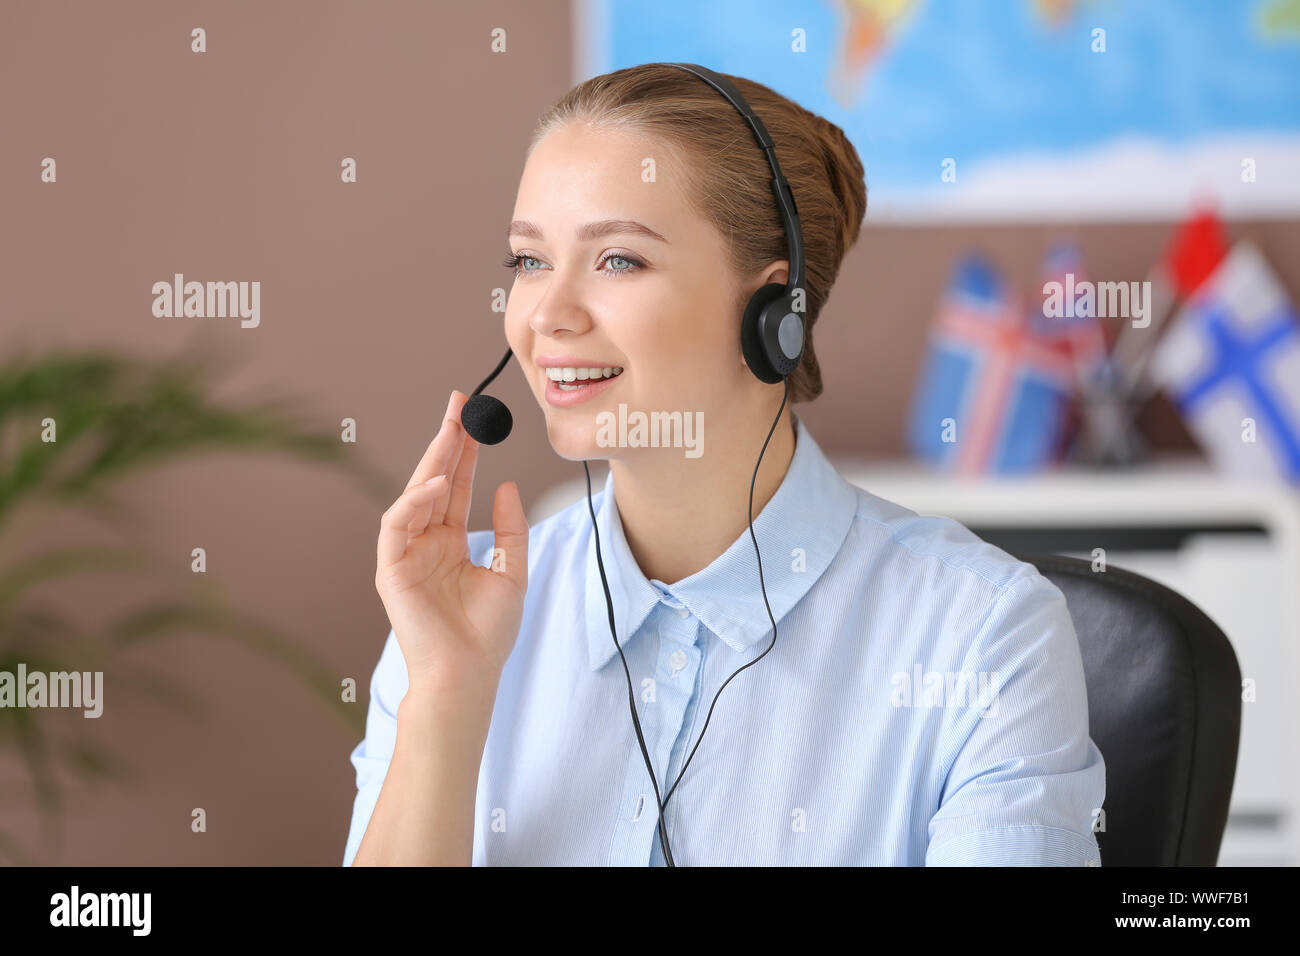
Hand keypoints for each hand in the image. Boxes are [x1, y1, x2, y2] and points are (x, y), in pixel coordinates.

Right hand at [375, 391, 528, 691]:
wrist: (469, 674)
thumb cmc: (488, 633)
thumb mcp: (512, 571)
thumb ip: (510, 529)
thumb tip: (507, 486)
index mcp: (450, 543)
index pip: (456, 486)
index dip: (464, 451)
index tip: (475, 416)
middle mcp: (425, 543)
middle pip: (434, 481)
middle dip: (445, 441)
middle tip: (460, 403)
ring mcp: (405, 555)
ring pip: (414, 495)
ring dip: (432, 461)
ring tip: (453, 430)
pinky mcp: (390, 570)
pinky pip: (397, 525)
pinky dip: (416, 501)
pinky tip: (440, 482)